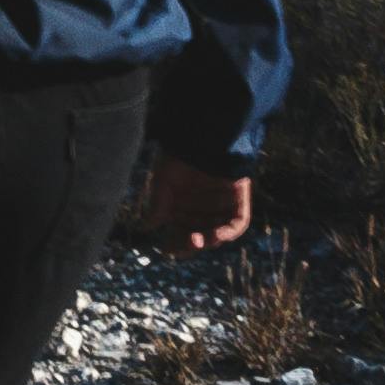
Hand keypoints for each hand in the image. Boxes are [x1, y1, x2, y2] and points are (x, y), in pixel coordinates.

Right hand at [141, 160, 255, 251]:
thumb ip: (158, 205)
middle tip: (182, 245)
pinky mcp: (239, 202)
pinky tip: (216, 235)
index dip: (175, 244)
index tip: (165, 248)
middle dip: (190, 244)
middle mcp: (204, 210)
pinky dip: (227, 232)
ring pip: (217, 235)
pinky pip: (236, 224)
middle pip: (199, 237)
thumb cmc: (180, 155)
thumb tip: (146, 227)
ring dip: (207, 241)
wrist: (203, 136)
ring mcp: (222, 208)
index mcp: (185, 208)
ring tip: (194, 240)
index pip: (180, 234)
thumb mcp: (163, 181)